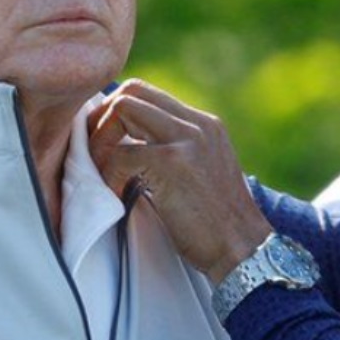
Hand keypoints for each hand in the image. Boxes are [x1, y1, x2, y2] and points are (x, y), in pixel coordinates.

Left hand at [89, 80, 271, 283]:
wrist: (244, 249)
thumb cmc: (216, 223)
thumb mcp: (201, 173)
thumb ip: (174, 152)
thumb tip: (128, 147)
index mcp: (204, 125)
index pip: (149, 95)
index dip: (117, 114)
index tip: (107, 144)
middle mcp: (198, 124)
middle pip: (132, 91)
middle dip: (103, 119)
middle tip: (95, 154)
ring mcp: (187, 140)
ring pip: (123, 109)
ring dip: (101, 141)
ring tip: (104, 173)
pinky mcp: (173, 163)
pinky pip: (121, 155)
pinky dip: (110, 175)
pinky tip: (118, 196)